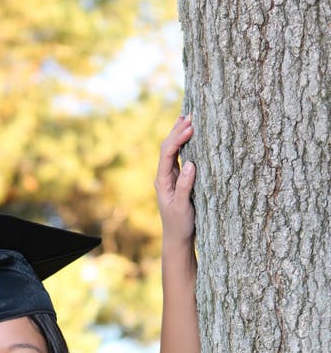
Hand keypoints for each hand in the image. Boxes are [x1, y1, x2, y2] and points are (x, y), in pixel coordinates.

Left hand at [155, 114, 195, 243]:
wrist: (176, 238)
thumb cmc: (179, 225)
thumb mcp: (183, 207)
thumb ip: (185, 187)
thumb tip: (191, 164)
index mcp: (162, 181)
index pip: (167, 154)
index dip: (177, 138)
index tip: (190, 128)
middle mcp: (164, 176)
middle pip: (168, 148)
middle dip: (178, 131)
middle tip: (191, 114)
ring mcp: (170, 177)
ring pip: (173, 150)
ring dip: (179, 134)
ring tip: (188, 116)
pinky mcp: (178, 179)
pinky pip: (179, 157)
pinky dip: (184, 144)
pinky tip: (189, 135)